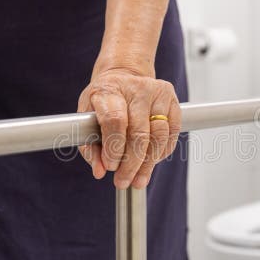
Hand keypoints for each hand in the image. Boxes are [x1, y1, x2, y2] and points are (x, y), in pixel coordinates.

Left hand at [77, 68, 181, 188]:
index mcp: (110, 90)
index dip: (114, 148)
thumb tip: (100, 171)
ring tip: (138, 179)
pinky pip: (171, 135)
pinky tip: (150, 162)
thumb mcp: (87, 118)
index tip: (110, 167)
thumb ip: (90, 146)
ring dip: (148, 163)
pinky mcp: (173, 101)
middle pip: (139, 133)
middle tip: (123, 181)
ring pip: (159, 136)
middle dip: (131, 164)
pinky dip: (161, 153)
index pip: (115, 121)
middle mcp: (136, 88)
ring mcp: (157, 93)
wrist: (125, 77)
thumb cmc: (104, 101)